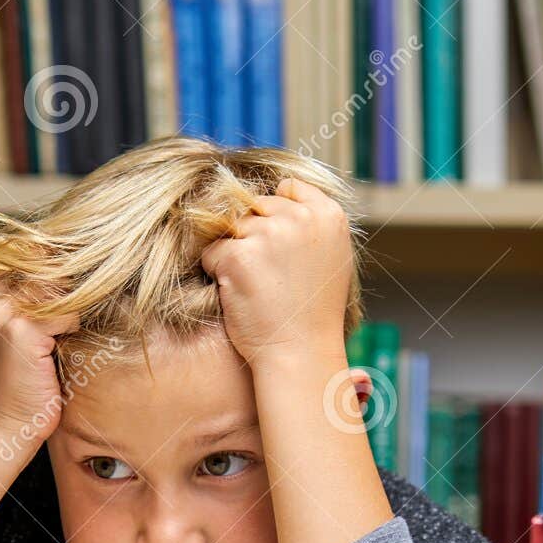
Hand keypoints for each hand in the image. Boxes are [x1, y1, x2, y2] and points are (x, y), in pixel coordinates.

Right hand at [0, 279, 78, 441]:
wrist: (3, 425)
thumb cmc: (15, 382)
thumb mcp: (12, 332)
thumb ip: (26, 300)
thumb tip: (69, 267)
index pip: (31, 262)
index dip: (54, 284)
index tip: (52, 316)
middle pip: (47, 274)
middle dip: (64, 300)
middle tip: (56, 335)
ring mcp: (1, 311)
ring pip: (60, 293)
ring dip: (67, 319)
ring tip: (52, 346)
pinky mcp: (22, 329)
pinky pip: (69, 315)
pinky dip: (70, 334)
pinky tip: (53, 356)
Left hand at [199, 178, 354, 372]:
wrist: (300, 354)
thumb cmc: (312, 313)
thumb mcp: (331, 257)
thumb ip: (311, 224)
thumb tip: (279, 191)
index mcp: (329, 215)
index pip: (287, 188)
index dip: (275, 215)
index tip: (279, 249)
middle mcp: (301, 218)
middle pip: (256, 206)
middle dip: (253, 236)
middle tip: (268, 277)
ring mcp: (269, 234)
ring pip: (233, 228)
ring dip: (235, 254)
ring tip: (257, 287)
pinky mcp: (239, 254)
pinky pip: (212, 251)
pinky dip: (218, 273)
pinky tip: (241, 295)